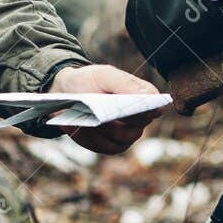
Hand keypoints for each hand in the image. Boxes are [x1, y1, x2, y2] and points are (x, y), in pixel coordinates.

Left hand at [48, 64, 162, 154]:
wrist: (66, 93)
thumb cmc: (90, 81)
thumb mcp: (104, 75)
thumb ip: (125, 83)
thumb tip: (149, 96)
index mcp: (142, 96)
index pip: (155, 105)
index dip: (148, 109)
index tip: (133, 107)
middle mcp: (139, 118)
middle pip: (139, 126)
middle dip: (122, 121)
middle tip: (106, 115)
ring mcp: (125, 134)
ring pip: (123, 139)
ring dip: (105, 129)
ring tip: (89, 119)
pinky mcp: (110, 145)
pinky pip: (105, 146)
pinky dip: (92, 137)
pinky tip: (80, 126)